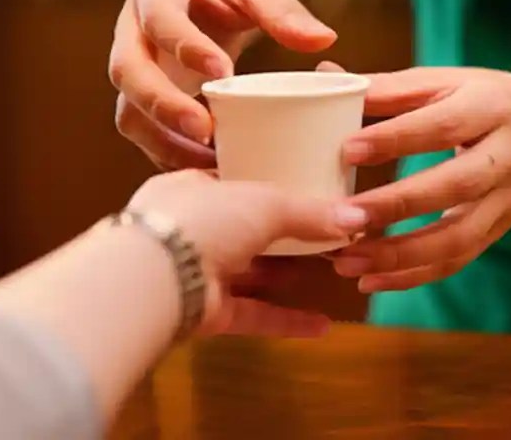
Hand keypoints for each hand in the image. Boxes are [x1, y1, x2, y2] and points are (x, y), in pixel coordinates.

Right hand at [109, 0, 335, 169]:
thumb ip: (284, 12)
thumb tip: (324, 40)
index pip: (160, 18)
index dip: (186, 46)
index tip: (223, 72)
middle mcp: (130, 31)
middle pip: (126, 71)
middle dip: (162, 104)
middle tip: (205, 130)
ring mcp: (130, 69)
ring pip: (128, 111)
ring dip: (164, 140)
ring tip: (210, 160)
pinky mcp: (138, 101)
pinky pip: (143, 134)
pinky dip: (171, 154)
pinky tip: (207, 169)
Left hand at [127, 170, 367, 336]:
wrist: (155, 276)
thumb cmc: (201, 219)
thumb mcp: (265, 201)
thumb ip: (309, 211)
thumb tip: (355, 216)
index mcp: (192, 188)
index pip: (233, 186)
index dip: (268, 189)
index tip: (305, 194)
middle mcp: (190, 229)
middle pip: (244, 231)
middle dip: (283, 235)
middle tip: (326, 236)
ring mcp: (195, 273)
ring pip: (248, 274)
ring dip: (285, 275)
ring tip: (330, 271)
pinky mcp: (203, 313)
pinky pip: (251, 314)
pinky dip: (284, 320)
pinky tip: (321, 325)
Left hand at [329, 67, 510, 292]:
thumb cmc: (485, 99)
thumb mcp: (447, 81)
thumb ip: (388, 87)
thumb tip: (326, 78)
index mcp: (489, 107)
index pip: (442, 125)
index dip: (395, 139)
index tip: (347, 150)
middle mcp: (504, 157)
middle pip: (453, 186)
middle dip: (396, 206)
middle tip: (341, 216)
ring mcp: (505, 201)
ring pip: (457, 237)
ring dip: (400, 256)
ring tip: (347, 261)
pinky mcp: (498, 230)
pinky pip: (457, 261)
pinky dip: (413, 276)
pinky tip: (370, 281)